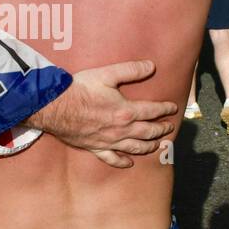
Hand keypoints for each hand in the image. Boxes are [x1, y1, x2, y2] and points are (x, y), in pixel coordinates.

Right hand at [27, 60, 176, 167]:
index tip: (172, 108)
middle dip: (161, 129)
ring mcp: (109, 141)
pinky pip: (112, 158)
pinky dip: (122, 161)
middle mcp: (121, 129)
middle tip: (169, 127)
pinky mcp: (96, 148)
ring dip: (149, 146)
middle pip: (147, 131)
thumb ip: (130, 70)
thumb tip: (151, 66)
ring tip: (158, 145)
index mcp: (126, 111)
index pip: (152, 111)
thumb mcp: (107, 74)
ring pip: (135, 147)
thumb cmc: (80, 89)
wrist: (55, 107)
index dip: (165, 108)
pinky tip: (129, 163)